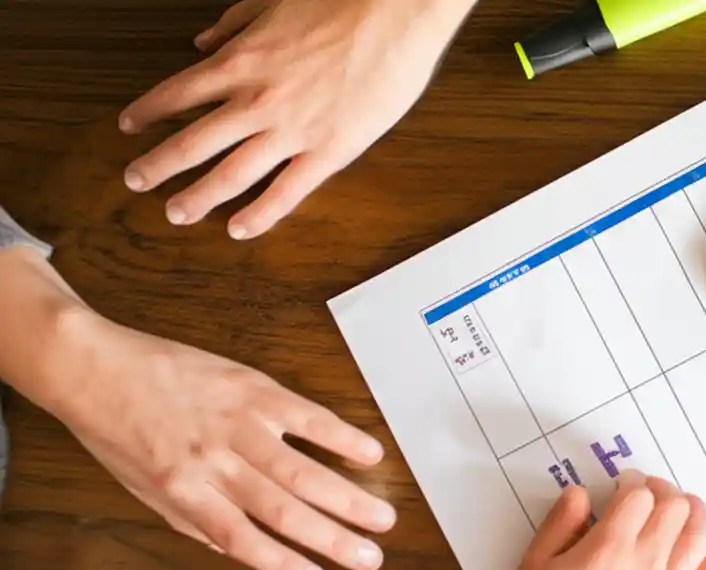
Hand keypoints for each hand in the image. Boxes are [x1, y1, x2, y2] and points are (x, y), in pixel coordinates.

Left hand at [47, 309, 395, 569]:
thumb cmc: (114, 431)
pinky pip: (305, 416)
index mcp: (185, 493)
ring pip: (301, 470)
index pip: (243, 538)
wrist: (93, 367)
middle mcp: (214, 463)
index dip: (283, 564)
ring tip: (383, 518)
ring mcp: (236, 424)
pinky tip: (370, 453)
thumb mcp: (143, 489)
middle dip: (333, 538)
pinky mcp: (251, 388)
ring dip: (348, 497)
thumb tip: (239, 546)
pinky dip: (340, 436)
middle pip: (283, 509)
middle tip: (372, 558)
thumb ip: (193, 519)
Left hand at [119, 0, 475, 239]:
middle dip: (157, 166)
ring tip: (176, 213)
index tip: (129, 126)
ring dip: (197, 197)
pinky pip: (287, 192)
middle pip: (192, 142)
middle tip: (136, 181)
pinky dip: (260, 215)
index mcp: (241, 61)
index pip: (177, 93)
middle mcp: (256, 100)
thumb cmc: (340, 3)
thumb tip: (201, 42)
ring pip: (231, 174)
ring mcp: (291, 130)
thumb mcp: (274, 2)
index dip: (147, 112)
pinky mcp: (329, 151)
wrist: (394, 15)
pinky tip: (239, 230)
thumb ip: (234, 23)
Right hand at [508, 472, 705, 569]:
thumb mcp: (534, 566)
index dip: (632, 482)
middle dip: (662, 490)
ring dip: (693, 510)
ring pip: (696, 533)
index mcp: (608, 546)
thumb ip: (558, 522)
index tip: (623, 485)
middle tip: (648, 493)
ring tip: (681, 505)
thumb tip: (579, 494)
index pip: (637, 494)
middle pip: (673, 507)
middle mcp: (645, 562)